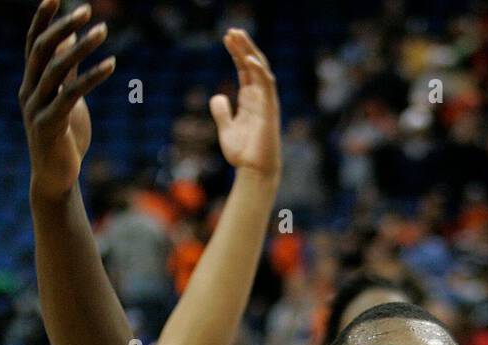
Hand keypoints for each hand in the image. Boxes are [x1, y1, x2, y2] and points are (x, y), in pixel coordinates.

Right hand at [20, 1, 115, 202]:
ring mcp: (36, 109)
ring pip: (56, 69)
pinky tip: (111, 64)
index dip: (42, 19)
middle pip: (41, 50)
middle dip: (63, 26)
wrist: (56, 179)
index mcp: (30, 84)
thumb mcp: (65, 99)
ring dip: (81, 47)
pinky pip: (71, 95)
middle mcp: (28, 92)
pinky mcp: (50, 125)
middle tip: (87, 9)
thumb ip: (66, 72)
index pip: (32, 44)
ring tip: (104, 30)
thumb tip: (69, 39)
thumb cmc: (63, 138)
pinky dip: (92, 77)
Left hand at [210, 30, 280, 179]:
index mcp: (250, 100)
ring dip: (250, 51)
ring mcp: (266, 102)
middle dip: (243, 46)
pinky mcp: (269, 109)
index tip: (227, 38)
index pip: (244, 70)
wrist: (253, 171)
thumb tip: (218, 96)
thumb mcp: (226, 129)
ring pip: (260, 69)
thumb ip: (222, 112)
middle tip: (232, 30)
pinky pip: (266, 85)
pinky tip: (248, 58)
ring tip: (238, 36)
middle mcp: (260, 97)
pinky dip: (259, 70)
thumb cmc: (243, 153)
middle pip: (253, 65)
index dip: (237, 53)